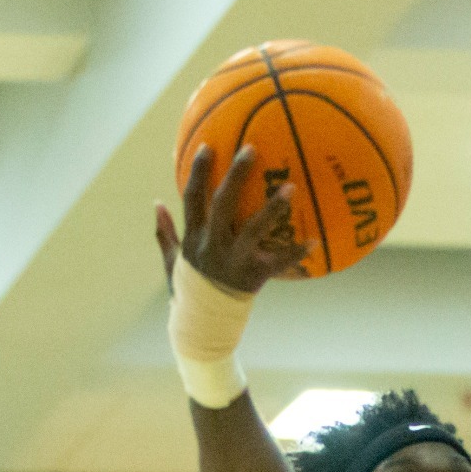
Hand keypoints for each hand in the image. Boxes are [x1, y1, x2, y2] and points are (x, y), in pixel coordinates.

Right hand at [154, 144, 308, 294]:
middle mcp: (213, 245)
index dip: (198, 172)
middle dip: (235, 175)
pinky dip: (296, 252)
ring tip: (291, 187)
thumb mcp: (173, 261)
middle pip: (222, 203)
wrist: (203, 324)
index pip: (192, 198)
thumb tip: (156, 203)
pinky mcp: (254, 276)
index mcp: (194, 238)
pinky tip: (314, 240)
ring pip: (254, 228)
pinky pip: (279, 263)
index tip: (207, 147)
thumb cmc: (190, 289)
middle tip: (251, 149)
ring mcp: (234, 260)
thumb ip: (166, 233)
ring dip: (273, 207)